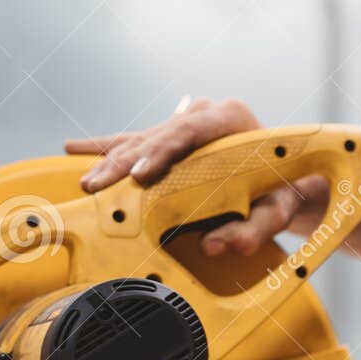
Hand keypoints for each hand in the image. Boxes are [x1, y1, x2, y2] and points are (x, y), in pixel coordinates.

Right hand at [64, 98, 324, 256]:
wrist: (289, 178)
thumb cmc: (284, 193)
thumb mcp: (278, 211)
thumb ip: (255, 229)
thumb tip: (217, 247)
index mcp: (231, 118)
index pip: (189, 130)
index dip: (161, 152)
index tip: (138, 176)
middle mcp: (204, 113)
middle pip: (157, 135)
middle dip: (124, 163)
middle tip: (98, 186)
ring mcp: (185, 122)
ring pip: (141, 139)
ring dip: (110, 162)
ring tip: (85, 182)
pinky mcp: (170, 138)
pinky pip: (134, 141)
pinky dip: (105, 148)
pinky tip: (71, 149)